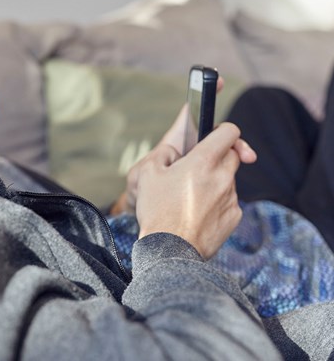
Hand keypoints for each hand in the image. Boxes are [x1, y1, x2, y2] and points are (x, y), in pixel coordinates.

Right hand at [109, 77, 253, 215]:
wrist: (169, 250)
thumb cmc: (157, 211)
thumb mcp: (148, 173)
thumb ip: (163, 153)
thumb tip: (174, 150)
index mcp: (203, 161)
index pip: (229, 132)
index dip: (222, 131)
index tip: (215, 137)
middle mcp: (223, 177)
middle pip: (233, 156)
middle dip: (218, 157)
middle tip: (197, 169)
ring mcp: (231, 198)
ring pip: (229, 181)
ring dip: (215, 183)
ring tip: (189, 199)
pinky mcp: (234, 218)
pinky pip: (229, 203)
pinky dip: (217, 204)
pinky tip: (197, 214)